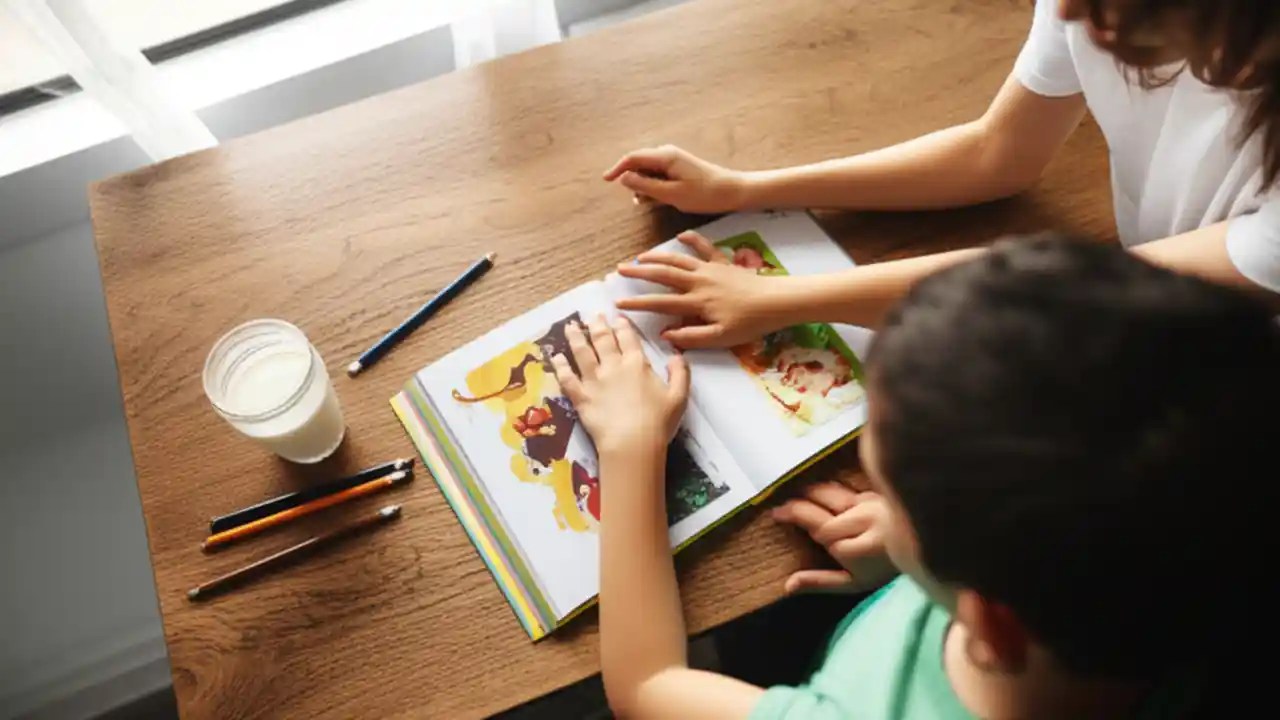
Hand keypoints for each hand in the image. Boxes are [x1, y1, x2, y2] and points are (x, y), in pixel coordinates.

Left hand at [551, 315, 689, 458]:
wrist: (632, 444)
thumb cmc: (658, 422)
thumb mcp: (679, 396)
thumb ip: (680, 373)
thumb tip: (676, 355)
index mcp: (637, 364)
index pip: (628, 338)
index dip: (622, 325)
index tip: (617, 317)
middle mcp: (613, 366)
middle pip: (602, 339)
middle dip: (597, 324)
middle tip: (592, 315)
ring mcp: (594, 380)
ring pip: (581, 352)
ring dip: (575, 337)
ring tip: (570, 326)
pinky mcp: (580, 396)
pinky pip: (567, 377)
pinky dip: (560, 365)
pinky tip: (555, 356)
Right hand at [602, 145, 748, 213]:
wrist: (731, 191)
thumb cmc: (703, 194)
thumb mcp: (671, 194)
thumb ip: (645, 186)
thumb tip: (624, 178)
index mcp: (665, 157)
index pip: (633, 158)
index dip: (617, 169)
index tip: (605, 180)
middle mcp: (667, 154)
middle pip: (639, 164)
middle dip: (634, 181)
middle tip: (638, 201)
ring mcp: (673, 160)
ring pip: (649, 171)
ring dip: (645, 186)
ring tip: (651, 202)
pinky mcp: (679, 168)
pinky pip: (659, 175)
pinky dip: (655, 187)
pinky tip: (660, 199)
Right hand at [615, 230, 793, 348]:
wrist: (776, 301)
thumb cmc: (750, 323)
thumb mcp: (720, 338)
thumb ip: (691, 337)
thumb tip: (665, 335)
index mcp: (696, 302)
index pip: (660, 303)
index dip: (637, 304)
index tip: (618, 305)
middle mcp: (698, 282)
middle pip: (663, 274)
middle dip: (639, 272)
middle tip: (620, 270)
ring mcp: (710, 269)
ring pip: (677, 259)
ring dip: (657, 256)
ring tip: (639, 256)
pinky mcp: (723, 263)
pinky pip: (704, 248)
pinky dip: (692, 239)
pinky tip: (680, 236)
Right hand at [771, 482, 895, 593]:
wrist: (921, 548)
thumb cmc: (882, 570)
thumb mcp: (852, 583)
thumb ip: (820, 582)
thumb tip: (787, 586)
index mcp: (855, 549)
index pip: (818, 529)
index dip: (794, 517)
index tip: (775, 514)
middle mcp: (862, 523)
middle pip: (820, 508)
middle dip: (797, 505)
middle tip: (779, 506)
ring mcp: (870, 505)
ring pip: (831, 492)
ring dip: (810, 492)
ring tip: (794, 494)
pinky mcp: (874, 493)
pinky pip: (844, 488)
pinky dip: (828, 488)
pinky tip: (816, 489)